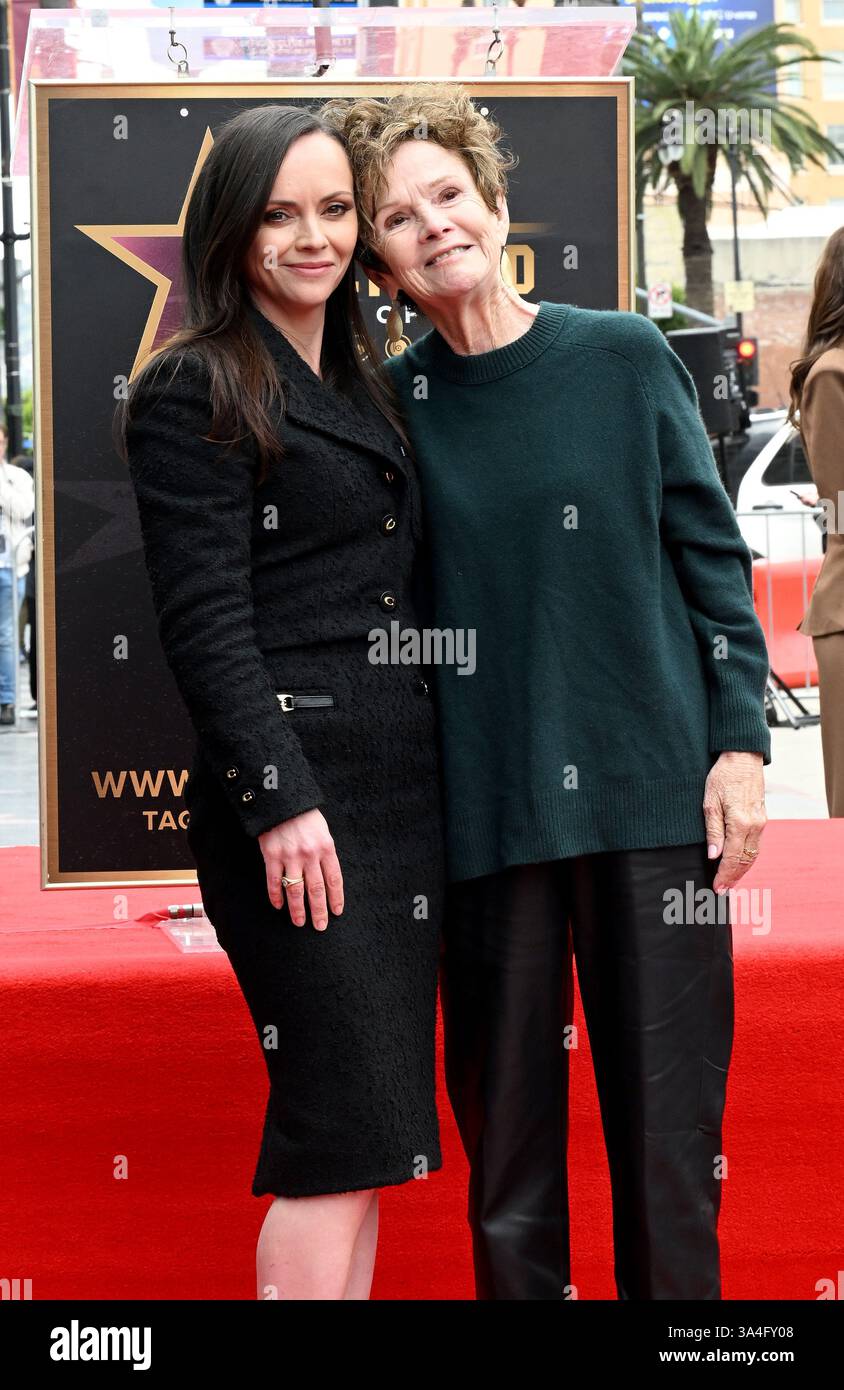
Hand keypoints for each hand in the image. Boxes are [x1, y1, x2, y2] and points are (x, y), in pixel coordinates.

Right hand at [258, 808, 343, 929]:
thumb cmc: (304, 815)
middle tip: (320, 926)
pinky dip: (276, 896)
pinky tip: (278, 906)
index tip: (336, 912)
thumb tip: (327, 876)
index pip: (334, 879)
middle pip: (316, 889)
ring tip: (299, 923)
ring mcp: (290, 856)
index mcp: (326, 847)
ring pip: (296, 890)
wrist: (281, 800)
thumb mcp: (322, 830)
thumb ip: (325, 852)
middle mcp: (310, 854)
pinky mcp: (272, 856)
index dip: (335, 898)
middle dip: (319, 910)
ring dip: (298, 910)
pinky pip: (275, 881)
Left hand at [702, 752, 766, 893]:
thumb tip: (713, 856)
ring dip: (742, 870)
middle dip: (733, 877)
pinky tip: (738, 862)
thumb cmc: (722, 776)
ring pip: (753, 855)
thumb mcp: (709, 802)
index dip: (724, 875)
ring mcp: (761, 822)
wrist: (742, 757)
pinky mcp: (762, 818)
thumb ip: (713, 830)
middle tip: (721, 890)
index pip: (732, 858)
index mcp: (740, 823)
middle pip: (745, 861)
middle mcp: (754, 826)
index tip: (716, 887)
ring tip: (729, 881)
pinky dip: (747, 858)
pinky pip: (756, 845)